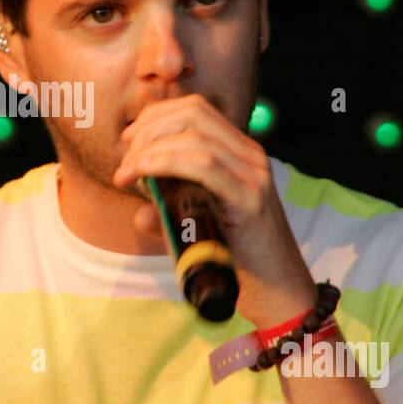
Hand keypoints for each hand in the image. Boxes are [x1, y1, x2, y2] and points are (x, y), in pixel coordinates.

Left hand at [113, 94, 315, 328]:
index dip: (156, 116)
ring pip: (195, 137)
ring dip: (151, 149)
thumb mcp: (195, 229)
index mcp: (240, 153)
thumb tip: (140, 212)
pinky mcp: (250, 198)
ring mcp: (254, 174)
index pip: (196, 110)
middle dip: (149, 129)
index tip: (128, 139)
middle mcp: (250, 156)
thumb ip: (170, 215)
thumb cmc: (237, 261)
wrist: (277, 292)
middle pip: (193, 113)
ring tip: (128, 173)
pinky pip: (205, 165)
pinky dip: (166, 163)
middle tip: (126, 159)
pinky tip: (143, 174)